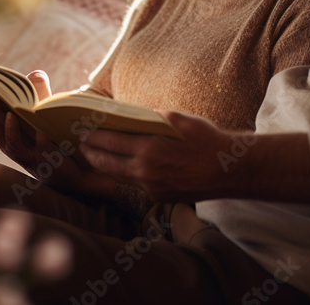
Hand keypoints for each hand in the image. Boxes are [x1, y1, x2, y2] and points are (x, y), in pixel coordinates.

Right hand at [0, 71, 116, 199]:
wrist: (79, 167)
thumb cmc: (56, 136)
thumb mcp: (45, 111)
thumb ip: (39, 93)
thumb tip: (35, 74)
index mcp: (4, 127)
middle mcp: (5, 140)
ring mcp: (19, 151)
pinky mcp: (36, 159)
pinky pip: (21, 146)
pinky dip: (15, 131)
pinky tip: (15, 117)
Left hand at [79, 111, 309, 203]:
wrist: (229, 170)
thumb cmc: (205, 139)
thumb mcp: (176, 118)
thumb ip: (149, 116)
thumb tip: (129, 114)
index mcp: (148, 149)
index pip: (109, 141)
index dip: (92, 135)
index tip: (81, 128)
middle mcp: (145, 171)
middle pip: (105, 162)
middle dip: (89, 151)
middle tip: (80, 142)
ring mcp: (150, 187)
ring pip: (115, 176)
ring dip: (101, 164)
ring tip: (92, 154)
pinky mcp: (157, 196)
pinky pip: (131, 184)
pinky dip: (120, 174)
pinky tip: (116, 165)